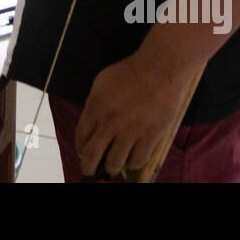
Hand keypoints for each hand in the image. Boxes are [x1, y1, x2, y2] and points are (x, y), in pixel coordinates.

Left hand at [74, 52, 197, 179]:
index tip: (83, 153)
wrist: (160, 69)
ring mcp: (130, 131)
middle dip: (88, 167)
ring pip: (115, 163)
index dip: (80, 148)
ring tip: (113, 165)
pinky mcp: (150, 136)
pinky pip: (138, 160)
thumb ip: (95, 104)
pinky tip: (132, 158)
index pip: (81, 137)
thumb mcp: (102, 82)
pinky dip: (133, 163)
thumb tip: (92, 123)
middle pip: (92, 155)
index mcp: (95, 107)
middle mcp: (110, 123)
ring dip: (112, 167)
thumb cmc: (131, 71)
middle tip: (90, 171)